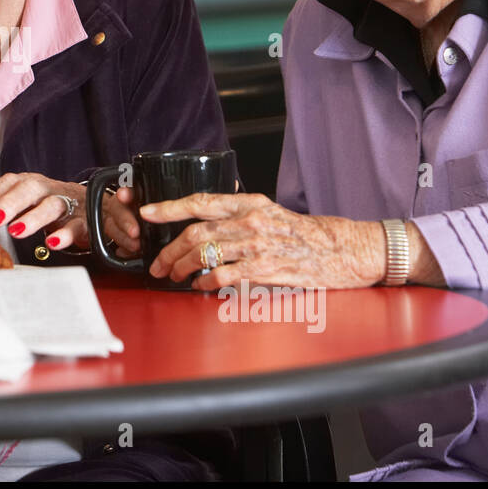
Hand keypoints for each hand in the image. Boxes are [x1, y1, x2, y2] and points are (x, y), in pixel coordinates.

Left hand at [0, 172, 140, 253]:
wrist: (99, 209)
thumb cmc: (57, 207)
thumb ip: (7, 207)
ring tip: (17, 231)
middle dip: (9, 202)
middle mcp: (50, 190)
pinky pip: (76, 226)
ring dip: (33, 217)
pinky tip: (51, 243)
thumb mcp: (32, 202)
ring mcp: (69, 205)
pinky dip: (64, 235)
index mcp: (34, 183)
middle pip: (30, 187)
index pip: (10, 181)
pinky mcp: (85, 222)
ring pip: (52, 205)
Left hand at [141, 192, 387, 288]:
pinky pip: (223, 277)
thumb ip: (239, 211)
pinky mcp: (264, 270)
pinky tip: (199, 287)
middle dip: (168, 250)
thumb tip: (206, 213)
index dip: (169, 207)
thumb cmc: (303, 233)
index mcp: (249, 203)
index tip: (147, 212)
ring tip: (174, 277)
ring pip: (204, 255)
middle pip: (195, 234)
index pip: (201, 201)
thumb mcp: (270, 211)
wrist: (341, 250)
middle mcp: (250, 221)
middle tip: (158, 263)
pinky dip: (204, 283)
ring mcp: (257, 246)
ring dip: (182, 268)